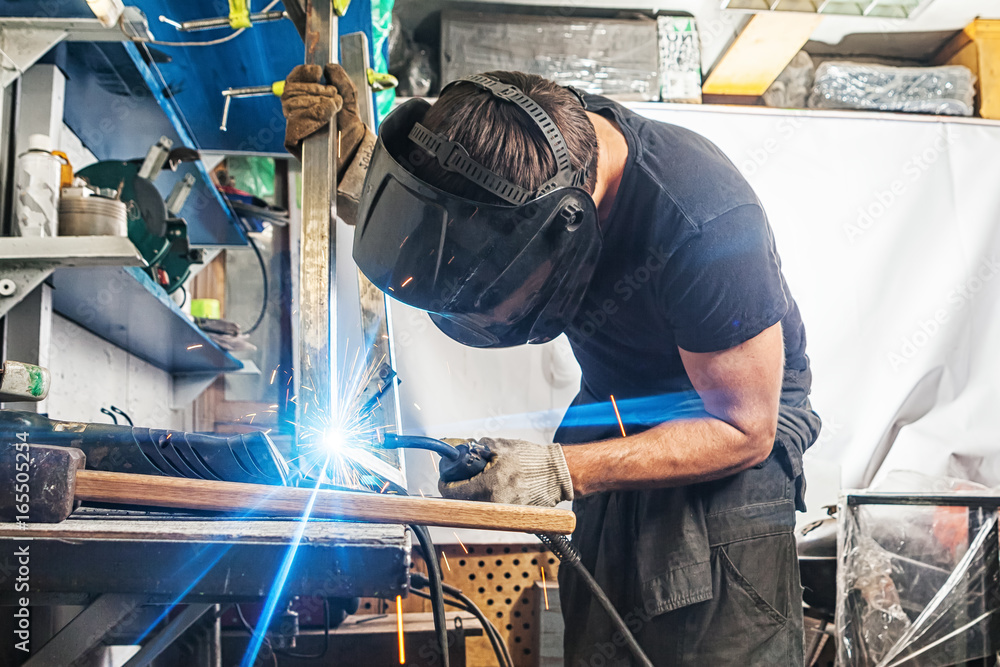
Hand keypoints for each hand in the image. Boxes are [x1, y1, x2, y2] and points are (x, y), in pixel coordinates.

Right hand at [280, 63, 375, 223]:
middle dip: (315, 90)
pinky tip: (324, 118)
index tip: (316, 70)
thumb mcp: (351, 104)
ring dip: (316, 103)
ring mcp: (295, 128)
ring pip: (292, 107)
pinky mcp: (294, 142)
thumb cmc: (352, 135)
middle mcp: (298, 114)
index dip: (301, 73)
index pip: (294, 82)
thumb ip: (343, 83)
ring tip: (334, 109)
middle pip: (291, 92)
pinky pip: (294, 125)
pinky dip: (310, 117)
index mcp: (308, 102)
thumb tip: (331, 66)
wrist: (355, 158)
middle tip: (333, 97)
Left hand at [438, 437, 573, 507]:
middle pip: (461, 502)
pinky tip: (494, 488)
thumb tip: (462, 449)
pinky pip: (491, 511)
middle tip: (461, 478)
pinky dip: (487, 501)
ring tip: (480, 481)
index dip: (445, 483)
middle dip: (458, 489)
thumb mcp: (500, 447)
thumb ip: (477, 449)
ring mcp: (503, 514)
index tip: (446, 477)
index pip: (451, 492)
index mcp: (488, 486)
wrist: (557, 474)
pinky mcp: (512, 517)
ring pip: (475, 508)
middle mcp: (494, 504)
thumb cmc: (533, 460)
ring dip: (472, 495)